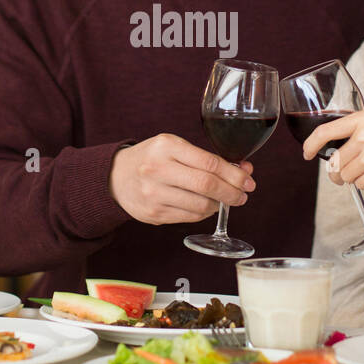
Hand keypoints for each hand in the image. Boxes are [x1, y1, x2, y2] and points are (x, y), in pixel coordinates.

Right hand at [108, 133, 254, 224]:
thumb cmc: (152, 158)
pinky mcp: (154, 214)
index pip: (210, 163)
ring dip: (218, 204)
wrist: (115, 177)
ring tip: (222, 200)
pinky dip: (204, 213)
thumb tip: (243, 170)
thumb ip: (206, 158)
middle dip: (232, 193)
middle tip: (243, 195)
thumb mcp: (174, 147)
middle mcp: (158, 169)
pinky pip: (190, 217)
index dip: (234, 174)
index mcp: (166, 146)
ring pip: (201, 205)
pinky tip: (206, 206)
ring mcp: (154, 194)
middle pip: (207, 186)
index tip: (248, 180)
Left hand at [301, 110, 363, 188]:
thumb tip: (338, 153)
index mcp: (363, 119)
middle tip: (346, 174)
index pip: (325, 131)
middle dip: (337, 172)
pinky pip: (361, 185)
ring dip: (354, 178)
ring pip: (346, 176)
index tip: (307, 153)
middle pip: (335, 162)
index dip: (311, 144)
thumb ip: (360, 133)